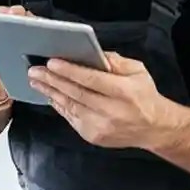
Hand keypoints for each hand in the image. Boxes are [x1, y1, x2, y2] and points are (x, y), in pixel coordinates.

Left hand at [29, 53, 173, 150]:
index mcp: (124, 91)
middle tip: (35, 70)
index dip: (70, 70)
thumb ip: (115, 61)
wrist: (154, 128)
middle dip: (53, 80)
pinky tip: (50, 95)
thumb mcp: (138, 70)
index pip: (91, 79)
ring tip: (36, 81)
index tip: (52, 62)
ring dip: (50, 92)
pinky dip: (58, 105)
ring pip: (69, 106)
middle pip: (76, 93)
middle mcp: (111, 110)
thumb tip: (91, 54)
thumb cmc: (145, 96)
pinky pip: (70, 117)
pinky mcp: (92, 136)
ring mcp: (100, 126)